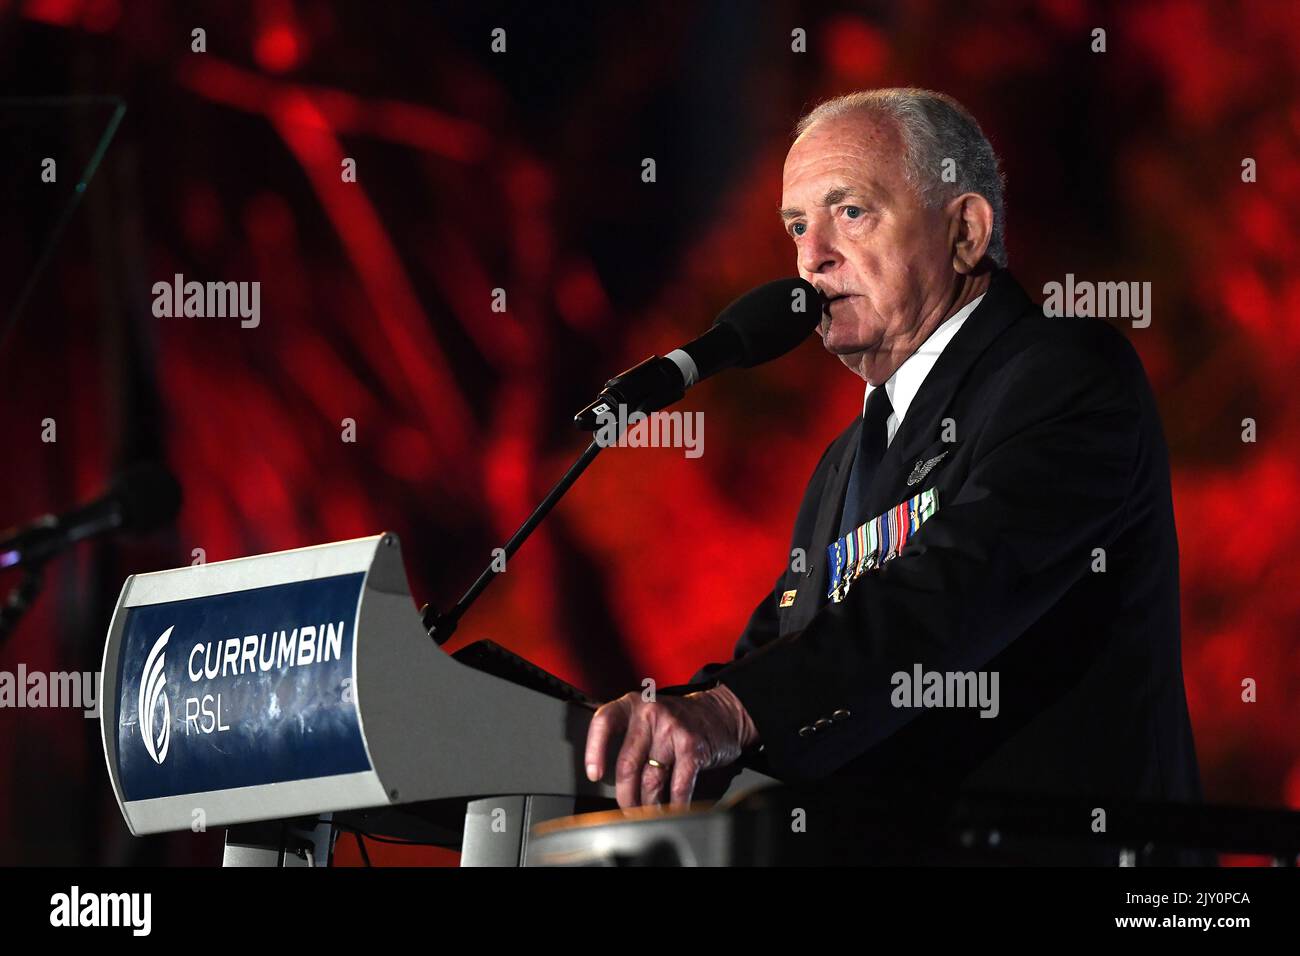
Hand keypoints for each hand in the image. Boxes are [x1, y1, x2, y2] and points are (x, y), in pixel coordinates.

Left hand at [584, 684, 758, 808]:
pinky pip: (678, 785)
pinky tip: (672, 810)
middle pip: (627, 764)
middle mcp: (650, 713)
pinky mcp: (692, 746)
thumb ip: (628, 737)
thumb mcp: (647, 716)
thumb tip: (609, 779)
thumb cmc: (678, 720)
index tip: (594, 775)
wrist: (720, 712)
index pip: (604, 722)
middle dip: (626, 795)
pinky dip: (675, 804)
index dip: (595, 750)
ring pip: (651, 779)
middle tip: (627, 809)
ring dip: (648, 805)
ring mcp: (672, 729)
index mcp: (632, 704)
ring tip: (647, 814)